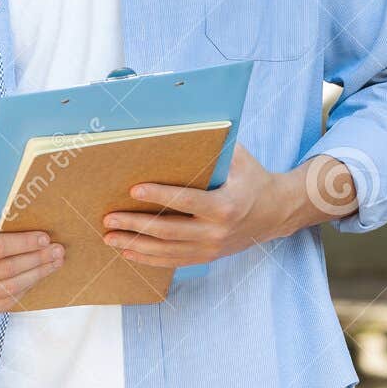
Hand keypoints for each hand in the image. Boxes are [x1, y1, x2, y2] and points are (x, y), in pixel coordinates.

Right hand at [0, 218, 63, 320]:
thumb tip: (26, 224)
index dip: (24, 243)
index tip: (45, 238)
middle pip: (7, 270)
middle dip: (37, 259)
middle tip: (58, 251)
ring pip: (10, 289)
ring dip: (36, 275)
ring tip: (53, 264)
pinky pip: (4, 303)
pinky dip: (24, 290)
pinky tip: (36, 278)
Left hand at [102, 145, 342, 268]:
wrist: (277, 212)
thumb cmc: (253, 178)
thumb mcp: (240, 158)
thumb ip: (215, 146)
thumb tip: (184, 126)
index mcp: (226, 205)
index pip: (186, 201)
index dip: (159, 196)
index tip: (133, 191)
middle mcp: (217, 231)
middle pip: (169, 231)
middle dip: (136, 225)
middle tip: (109, 218)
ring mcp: (211, 248)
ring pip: (167, 250)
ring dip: (136, 245)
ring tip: (110, 238)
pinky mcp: (207, 256)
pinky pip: (174, 261)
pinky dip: (149, 259)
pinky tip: (128, 253)